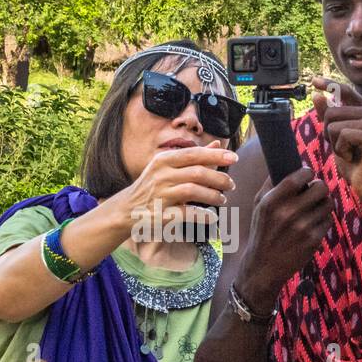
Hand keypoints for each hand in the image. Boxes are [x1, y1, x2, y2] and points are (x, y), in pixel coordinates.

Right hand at [111, 141, 237, 230]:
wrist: (126, 209)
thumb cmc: (152, 186)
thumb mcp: (168, 167)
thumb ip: (194, 157)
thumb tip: (218, 145)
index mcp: (164, 160)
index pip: (194, 154)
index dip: (215, 155)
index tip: (234, 158)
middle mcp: (160, 175)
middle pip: (196, 172)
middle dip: (219, 178)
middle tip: (231, 184)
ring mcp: (159, 195)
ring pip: (192, 191)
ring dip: (213, 196)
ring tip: (222, 200)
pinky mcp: (159, 215)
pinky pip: (186, 213)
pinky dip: (202, 215)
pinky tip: (212, 217)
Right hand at [235, 166, 333, 311]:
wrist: (264, 267)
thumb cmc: (262, 232)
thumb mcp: (258, 207)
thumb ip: (271, 185)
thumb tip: (284, 164)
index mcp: (272, 202)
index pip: (299, 176)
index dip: (308, 172)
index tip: (307, 175)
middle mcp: (288, 213)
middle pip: (321, 187)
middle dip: (319, 187)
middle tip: (314, 192)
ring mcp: (303, 227)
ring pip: (328, 203)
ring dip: (323, 203)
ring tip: (314, 207)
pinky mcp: (313, 240)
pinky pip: (328, 220)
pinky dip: (323, 219)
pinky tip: (313, 223)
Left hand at [311, 75, 361, 207]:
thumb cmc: (353, 162)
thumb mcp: (335, 137)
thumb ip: (327, 116)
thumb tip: (317, 94)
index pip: (345, 90)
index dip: (329, 84)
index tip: (313, 81)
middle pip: (332, 112)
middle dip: (329, 134)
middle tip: (344, 148)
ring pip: (335, 125)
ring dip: (336, 144)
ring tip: (350, 153)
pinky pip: (344, 135)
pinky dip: (342, 150)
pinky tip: (354, 158)